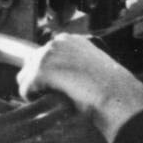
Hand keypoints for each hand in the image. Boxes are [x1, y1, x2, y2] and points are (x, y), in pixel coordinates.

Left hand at [17, 34, 142, 142]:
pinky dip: (34, 100)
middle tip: (54, 95)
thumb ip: (72, 65)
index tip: (59, 84)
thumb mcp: (91, 67)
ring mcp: (47, 55)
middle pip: (30, 62)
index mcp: (70, 39)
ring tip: (54, 100)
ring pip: (25, 76)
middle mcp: (56, 42)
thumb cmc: (111, 88)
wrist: (117, 95)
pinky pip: (25, 90)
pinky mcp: (41, 71)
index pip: (44, 54)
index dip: (49, 72)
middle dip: (39, 80)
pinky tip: (51, 103)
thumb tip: (56, 78)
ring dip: (36, 89)